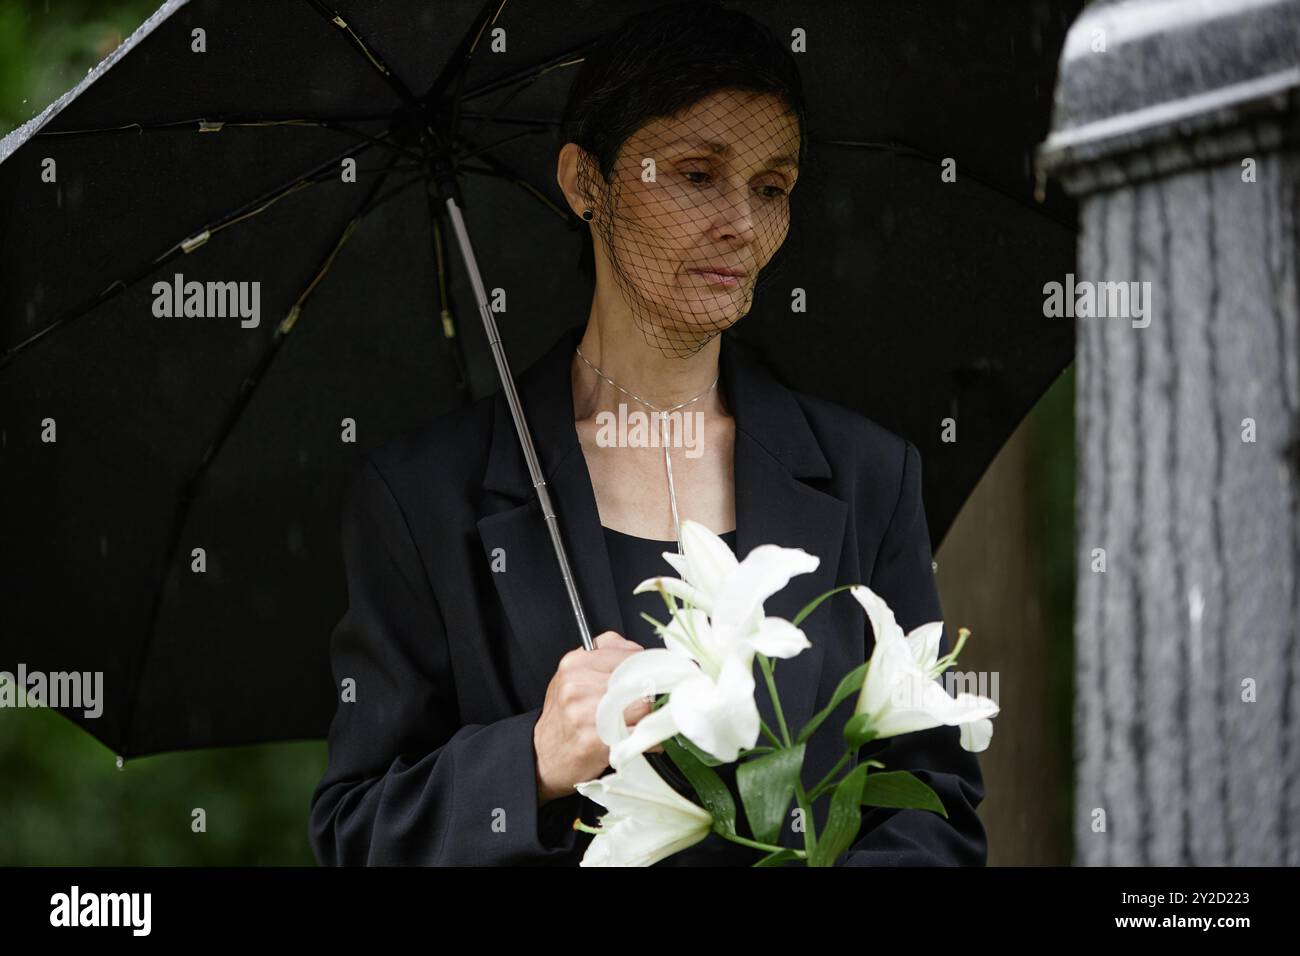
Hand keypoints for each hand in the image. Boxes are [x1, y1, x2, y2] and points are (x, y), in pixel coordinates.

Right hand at [533, 631, 663, 804]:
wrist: (543, 755)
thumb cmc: (564, 714)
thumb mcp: (574, 673)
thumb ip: (606, 651)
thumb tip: (639, 650)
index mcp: (574, 664)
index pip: (629, 657)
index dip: (644, 670)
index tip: (647, 679)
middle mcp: (577, 687)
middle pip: (638, 682)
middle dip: (646, 694)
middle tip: (640, 704)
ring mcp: (585, 714)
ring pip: (642, 707)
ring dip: (646, 716)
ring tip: (634, 722)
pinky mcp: (595, 742)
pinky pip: (638, 735)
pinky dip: (645, 739)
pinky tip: (633, 738)